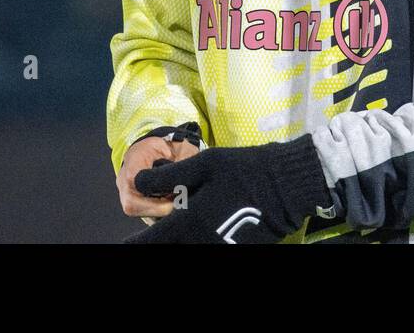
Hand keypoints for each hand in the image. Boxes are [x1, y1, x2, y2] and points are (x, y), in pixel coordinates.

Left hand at [123, 136, 333, 243]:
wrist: (288, 187)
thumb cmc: (245, 170)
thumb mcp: (205, 164)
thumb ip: (170, 176)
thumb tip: (138, 182)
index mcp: (191, 222)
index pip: (152, 241)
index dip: (135, 243)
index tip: (125, 242)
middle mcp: (203, 242)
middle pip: (171, 248)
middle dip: (160, 240)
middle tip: (159, 229)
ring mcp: (221, 249)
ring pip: (190, 248)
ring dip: (181, 239)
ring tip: (184, 221)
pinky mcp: (236, 250)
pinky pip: (209, 247)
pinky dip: (200, 239)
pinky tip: (207, 223)